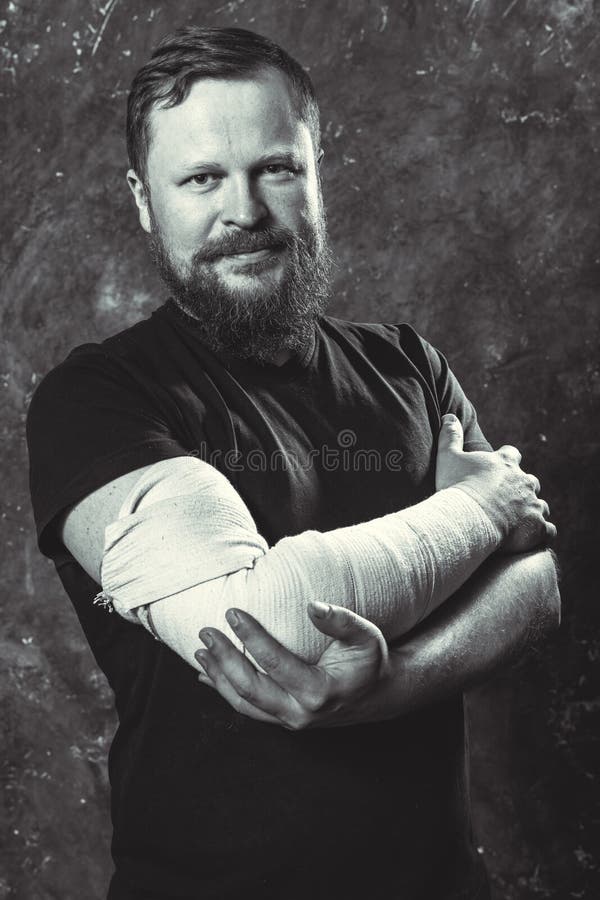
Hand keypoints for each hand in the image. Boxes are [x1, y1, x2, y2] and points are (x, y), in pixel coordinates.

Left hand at [194, 601, 390, 729]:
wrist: (379, 697)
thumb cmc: (370, 662)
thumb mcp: (365, 637)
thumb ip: (340, 621)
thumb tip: (312, 605)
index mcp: (319, 692)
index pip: (274, 663)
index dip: (251, 637)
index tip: (232, 612)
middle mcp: (300, 713)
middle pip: (250, 688)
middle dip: (223, 659)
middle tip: (206, 632)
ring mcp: (290, 721)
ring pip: (243, 703)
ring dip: (218, 677)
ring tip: (200, 652)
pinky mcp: (284, 720)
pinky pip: (248, 709)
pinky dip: (225, 692)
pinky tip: (207, 676)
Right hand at [435, 414, 555, 551]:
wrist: (469, 519)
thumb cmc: (457, 487)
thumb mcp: (448, 457)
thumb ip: (450, 435)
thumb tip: (450, 417)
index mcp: (504, 463)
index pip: (511, 454)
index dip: (505, 461)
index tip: (497, 469)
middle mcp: (524, 481)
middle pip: (530, 481)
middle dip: (522, 488)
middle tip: (505, 499)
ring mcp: (533, 504)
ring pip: (541, 505)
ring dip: (532, 511)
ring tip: (517, 521)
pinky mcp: (537, 527)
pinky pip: (548, 530)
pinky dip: (542, 533)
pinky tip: (532, 537)